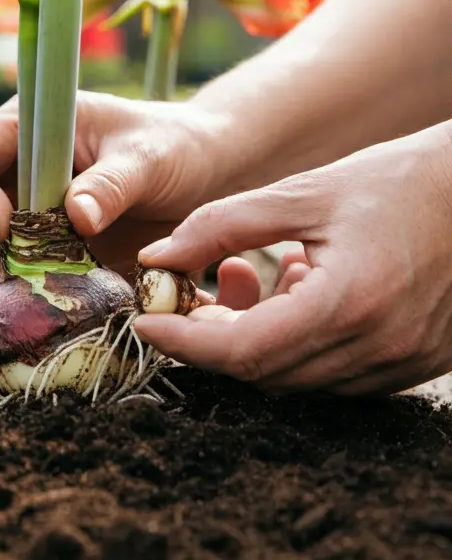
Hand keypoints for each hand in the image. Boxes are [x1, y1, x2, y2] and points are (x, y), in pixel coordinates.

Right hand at [0, 92, 229, 273]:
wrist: (200, 174)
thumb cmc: (174, 147)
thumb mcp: (150, 158)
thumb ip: (113, 184)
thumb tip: (76, 217)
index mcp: (29, 124)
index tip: (4, 225)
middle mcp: (12, 159)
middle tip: (7, 254)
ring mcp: (18, 198)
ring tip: (29, 269)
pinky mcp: (33, 235)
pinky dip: (6, 274)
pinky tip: (41, 281)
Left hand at [134, 125, 451, 394]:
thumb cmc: (397, 181)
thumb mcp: (301, 193)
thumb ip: (220, 225)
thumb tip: (156, 258)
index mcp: (350, 303)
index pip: (244, 352)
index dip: (184, 343)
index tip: (145, 324)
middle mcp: (379, 348)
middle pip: (265, 373)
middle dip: (211, 340)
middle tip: (187, 296)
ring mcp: (401, 364)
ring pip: (295, 378)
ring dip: (253, 339)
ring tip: (251, 276)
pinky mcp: (413, 365)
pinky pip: (332, 374)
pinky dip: (294, 342)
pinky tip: (297, 288)